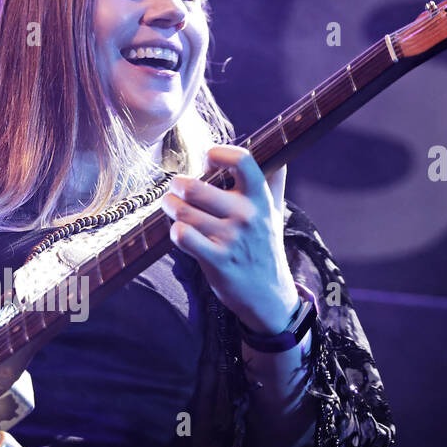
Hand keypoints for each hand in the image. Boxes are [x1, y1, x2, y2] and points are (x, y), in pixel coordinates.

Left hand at [159, 144, 298, 333]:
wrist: (268, 294)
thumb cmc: (264, 247)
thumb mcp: (274, 212)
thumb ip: (274, 181)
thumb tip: (276, 152)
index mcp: (260, 198)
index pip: (242, 160)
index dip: (217, 154)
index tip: (207, 161)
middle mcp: (247, 215)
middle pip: (196, 187)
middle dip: (177, 185)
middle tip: (175, 188)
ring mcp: (231, 239)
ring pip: (184, 211)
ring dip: (170, 206)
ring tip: (170, 205)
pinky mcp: (217, 260)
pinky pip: (183, 236)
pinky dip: (175, 231)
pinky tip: (178, 230)